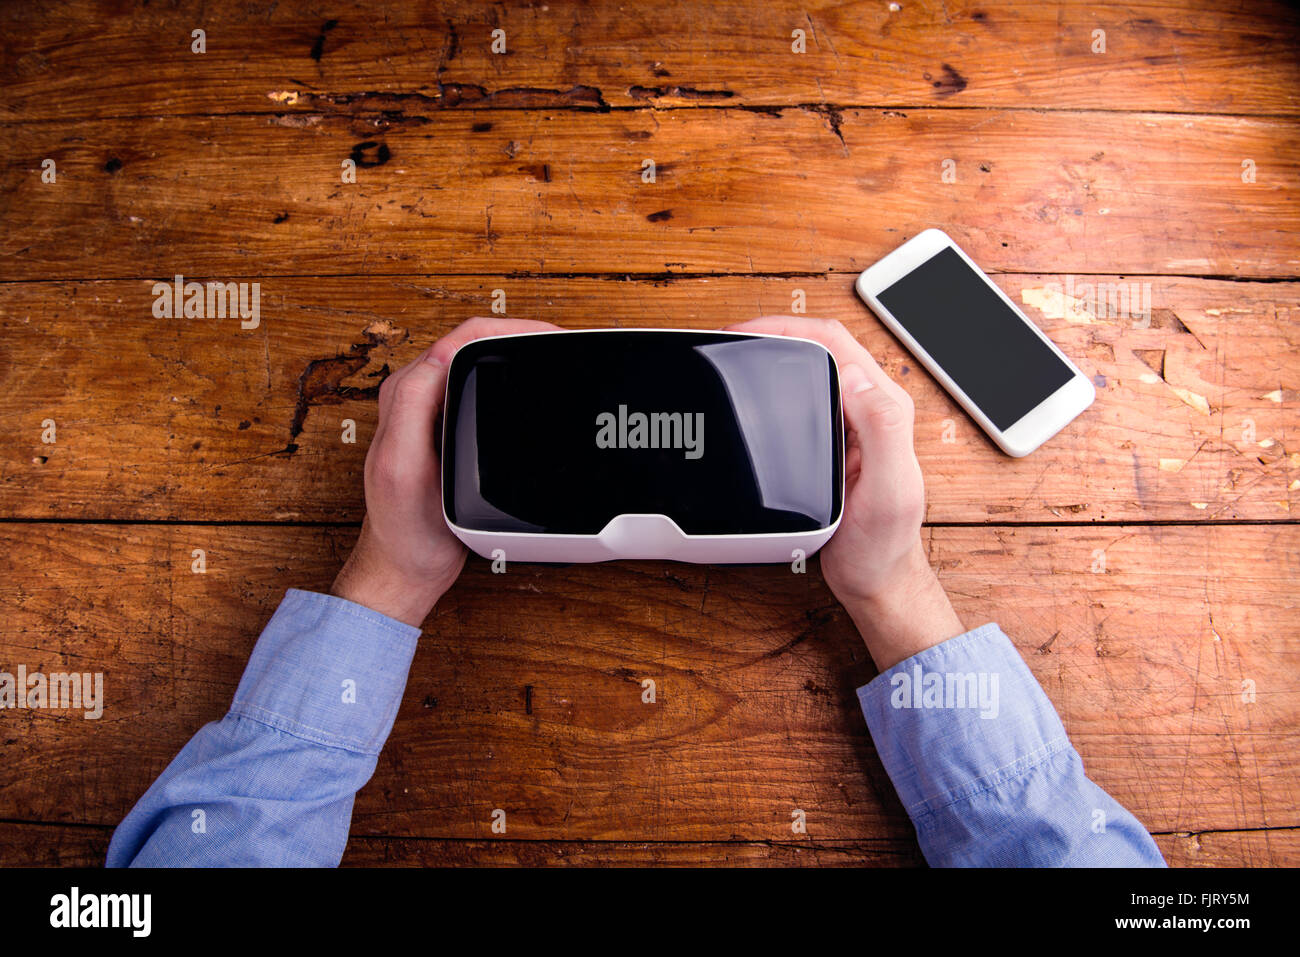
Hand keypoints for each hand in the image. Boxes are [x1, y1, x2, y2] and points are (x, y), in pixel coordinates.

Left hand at [332, 316, 563, 626]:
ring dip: (517, 354)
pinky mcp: (447, 431)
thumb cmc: (404, 527)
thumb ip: (413, 404)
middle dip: (521, 334)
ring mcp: (432, 413)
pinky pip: (480, 389)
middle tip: (563, 342)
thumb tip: (442, 354)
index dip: (511, 329)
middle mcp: (416, 397)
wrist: (407, 566)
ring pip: (480, 363)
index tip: (550, 337)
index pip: (462, 338)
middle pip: (474, 342)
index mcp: (405, 394)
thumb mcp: (402, 464)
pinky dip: (510, 380)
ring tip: (554, 358)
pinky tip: (532, 392)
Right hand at [724, 316, 963, 668]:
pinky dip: (773, 383)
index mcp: (884, 406)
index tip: (746, 334)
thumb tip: (856, 377)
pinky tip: (751, 393)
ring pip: (808, 367)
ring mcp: (849, 421)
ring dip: (771, 354)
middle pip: (817, 345)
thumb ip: (883, 428)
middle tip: (728, 339)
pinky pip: (802, 395)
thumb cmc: (884, 544)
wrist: (875, 579)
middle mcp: (868, 406)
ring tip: (733, 356)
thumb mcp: (891, 489)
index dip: (787, 327)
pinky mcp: (831, 439)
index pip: (834, 342)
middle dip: (772, 331)